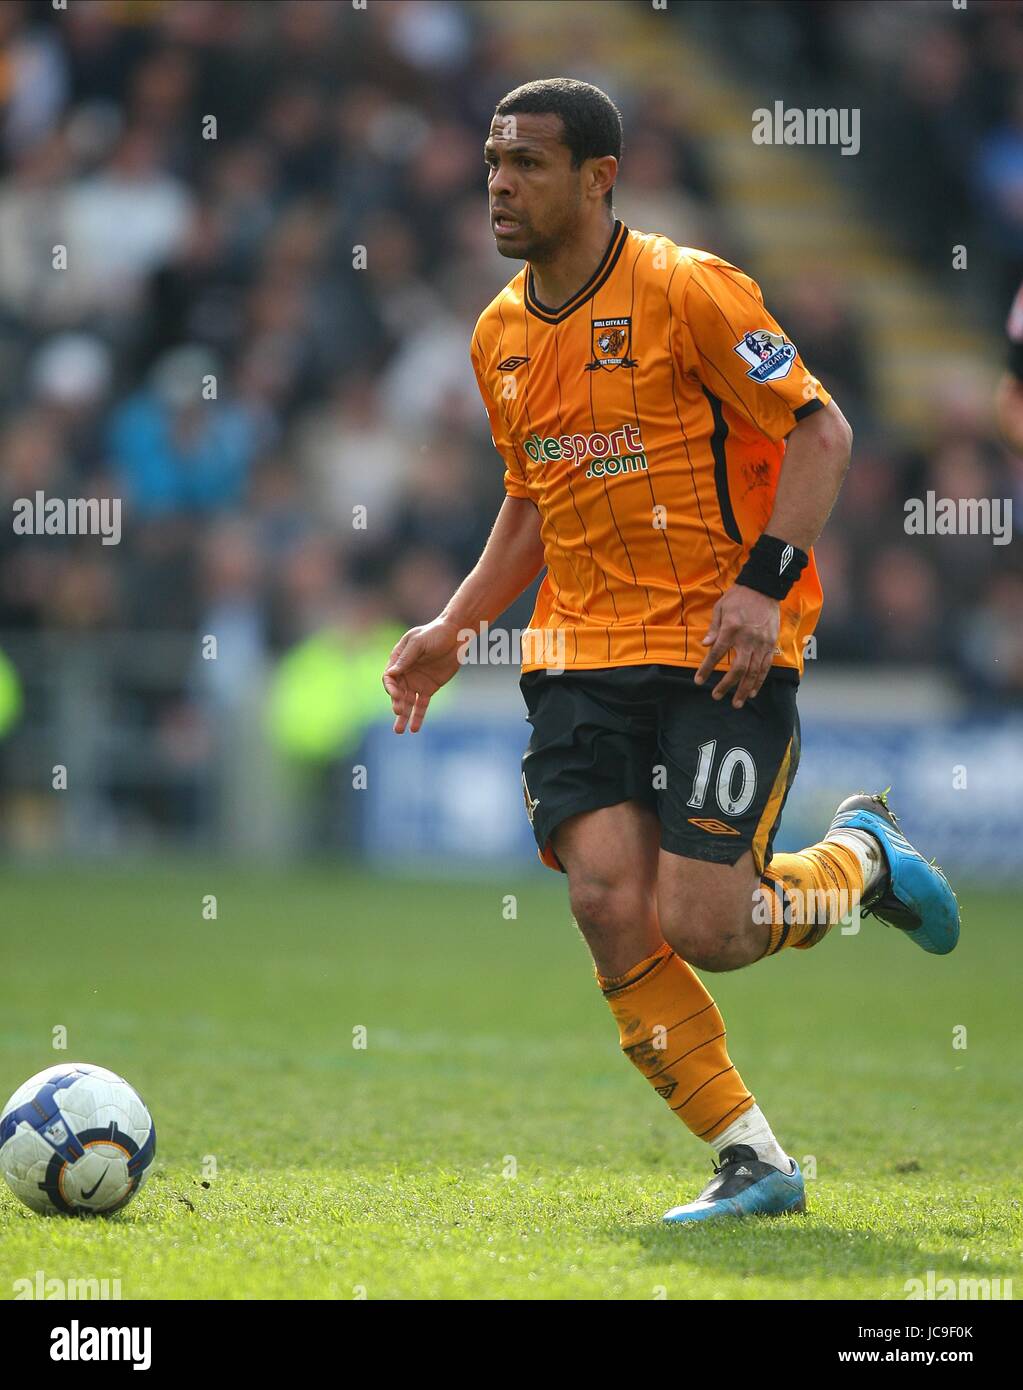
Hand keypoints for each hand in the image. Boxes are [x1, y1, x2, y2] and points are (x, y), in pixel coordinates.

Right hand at [382, 618, 464, 732]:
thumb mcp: (418, 643)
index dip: (391, 687)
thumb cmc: (435, 633)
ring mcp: (416, 682)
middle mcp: (405, 673)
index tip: (397, 694)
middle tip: (398, 712)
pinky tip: (414, 729)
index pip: (389, 678)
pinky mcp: (429, 689)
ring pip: (407, 703)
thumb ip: (406, 658)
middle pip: (397, 693)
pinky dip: (418, 716)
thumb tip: (391, 673)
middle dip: (397, 703)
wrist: (456, 635)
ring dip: (403, 716)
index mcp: (398, 660)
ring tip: (399, 731)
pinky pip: (421, 705)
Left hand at [694, 585, 779, 707]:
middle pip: (738, 668)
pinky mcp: (771, 643)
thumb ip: (713, 628)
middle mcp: (748, 639)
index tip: (698, 681)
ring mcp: (762, 642)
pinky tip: (753, 691)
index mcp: (731, 629)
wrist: (764, 587)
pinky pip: (766, 666)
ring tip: (737, 702)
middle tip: (716, 696)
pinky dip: (760, 680)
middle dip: (727, 685)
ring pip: (754, 672)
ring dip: (745, 689)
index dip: (706, 668)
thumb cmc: (739, 596)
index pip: (717, 653)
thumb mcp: (720, 608)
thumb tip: (705, 645)